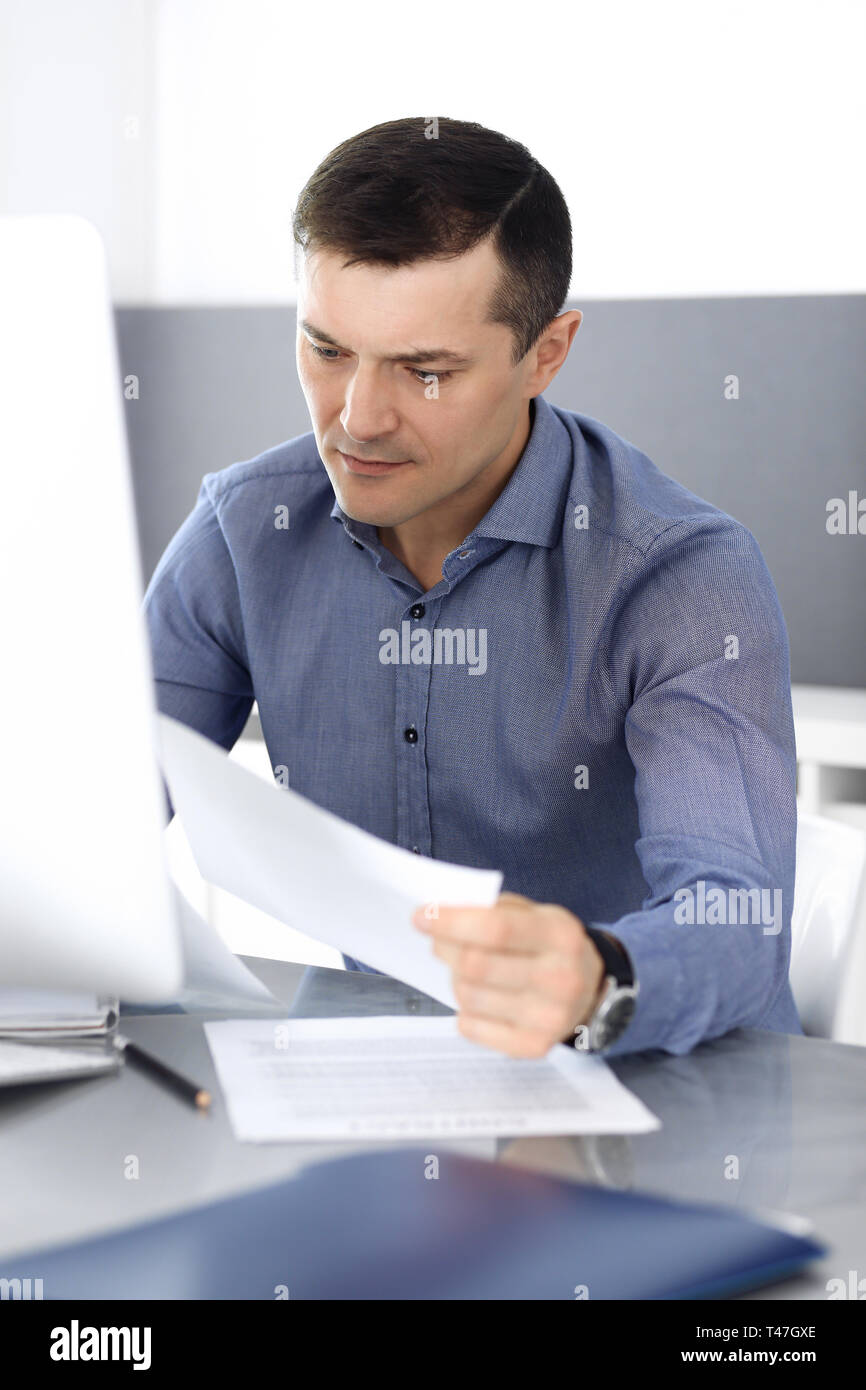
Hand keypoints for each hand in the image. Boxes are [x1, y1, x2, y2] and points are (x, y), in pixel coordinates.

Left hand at [412, 891, 606, 1057]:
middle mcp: (560, 978)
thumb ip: (492, 909)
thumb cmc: (549, 945)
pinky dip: (463, 1012)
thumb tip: (439, 915)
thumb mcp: (533, 913)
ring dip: (454, 980)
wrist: (590, 990)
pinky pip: (472, 1028)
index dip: (451, 922)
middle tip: (438, 942)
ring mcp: (550, 1017)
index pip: (496, 929)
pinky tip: (476, 1000)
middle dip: (445, 949)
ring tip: (465, 972)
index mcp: (559, 934)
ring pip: (469, 996)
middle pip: (476, 965)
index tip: (421, 916)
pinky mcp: (534, 1046)